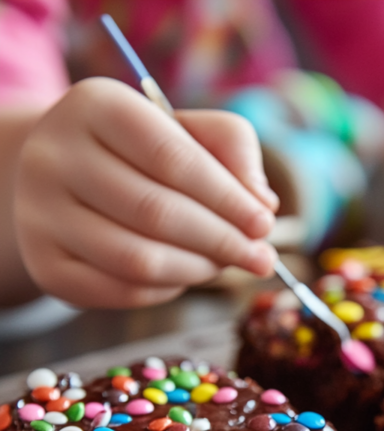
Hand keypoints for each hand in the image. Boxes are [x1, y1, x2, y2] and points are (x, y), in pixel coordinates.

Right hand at [14, 77, 278, 308]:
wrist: (67, 178)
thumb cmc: (144, 152)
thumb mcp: (190, 130)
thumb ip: (233, 150)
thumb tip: (262, 203)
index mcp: (96, 107)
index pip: (172, 158)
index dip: (227, 197)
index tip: (264, 224)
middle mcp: (55, 156)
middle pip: (156, 212)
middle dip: (222, 242)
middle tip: (262, 259)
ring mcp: (41, 214)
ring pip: (137, 259)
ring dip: (198, 271)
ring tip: (227, 266)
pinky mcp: (46, 265)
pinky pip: (120, 291)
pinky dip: (167, 290)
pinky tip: (185, 275)